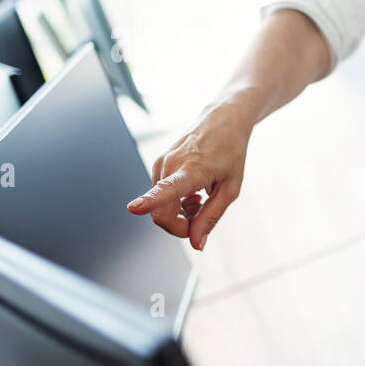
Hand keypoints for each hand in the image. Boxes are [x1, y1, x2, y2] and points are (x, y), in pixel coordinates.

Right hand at [126, 102, 252, 249]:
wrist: (223, 121)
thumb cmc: (230, 153)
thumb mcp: (230, 189)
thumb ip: (211, 217)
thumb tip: (196, 244)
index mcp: (191, 170)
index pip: (166, 189)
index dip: (149, 202)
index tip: (134, 208)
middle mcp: (169, 166)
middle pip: (161, 214)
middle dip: (181, 226)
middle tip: (203, 216)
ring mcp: (160, 164)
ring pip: (161, 208)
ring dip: (181, 214)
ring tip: (201, 200)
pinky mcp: (158, 165)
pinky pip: (161, 196)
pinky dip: (176, 203)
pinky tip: (193, 194)